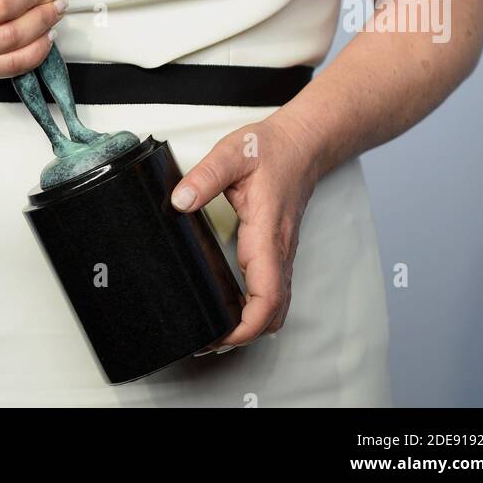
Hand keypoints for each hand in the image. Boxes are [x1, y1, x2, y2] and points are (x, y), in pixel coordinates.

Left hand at [169, 112, 320, 351]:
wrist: (302, 143)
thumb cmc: (271, 149)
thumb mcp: (233, 153)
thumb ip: (205, 176)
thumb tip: (180, 201)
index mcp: (267, 233)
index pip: (267, 296)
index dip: (246, 327)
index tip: (220, 336)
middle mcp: (278, 250)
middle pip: (273, 313)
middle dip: (243, 335)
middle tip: (206, 340)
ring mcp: (280, 252)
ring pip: (275, 305)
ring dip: (250, 324)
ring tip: (215, 329)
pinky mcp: (277, 250)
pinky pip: (272, 290)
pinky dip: (255, 308)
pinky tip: (231, 305)